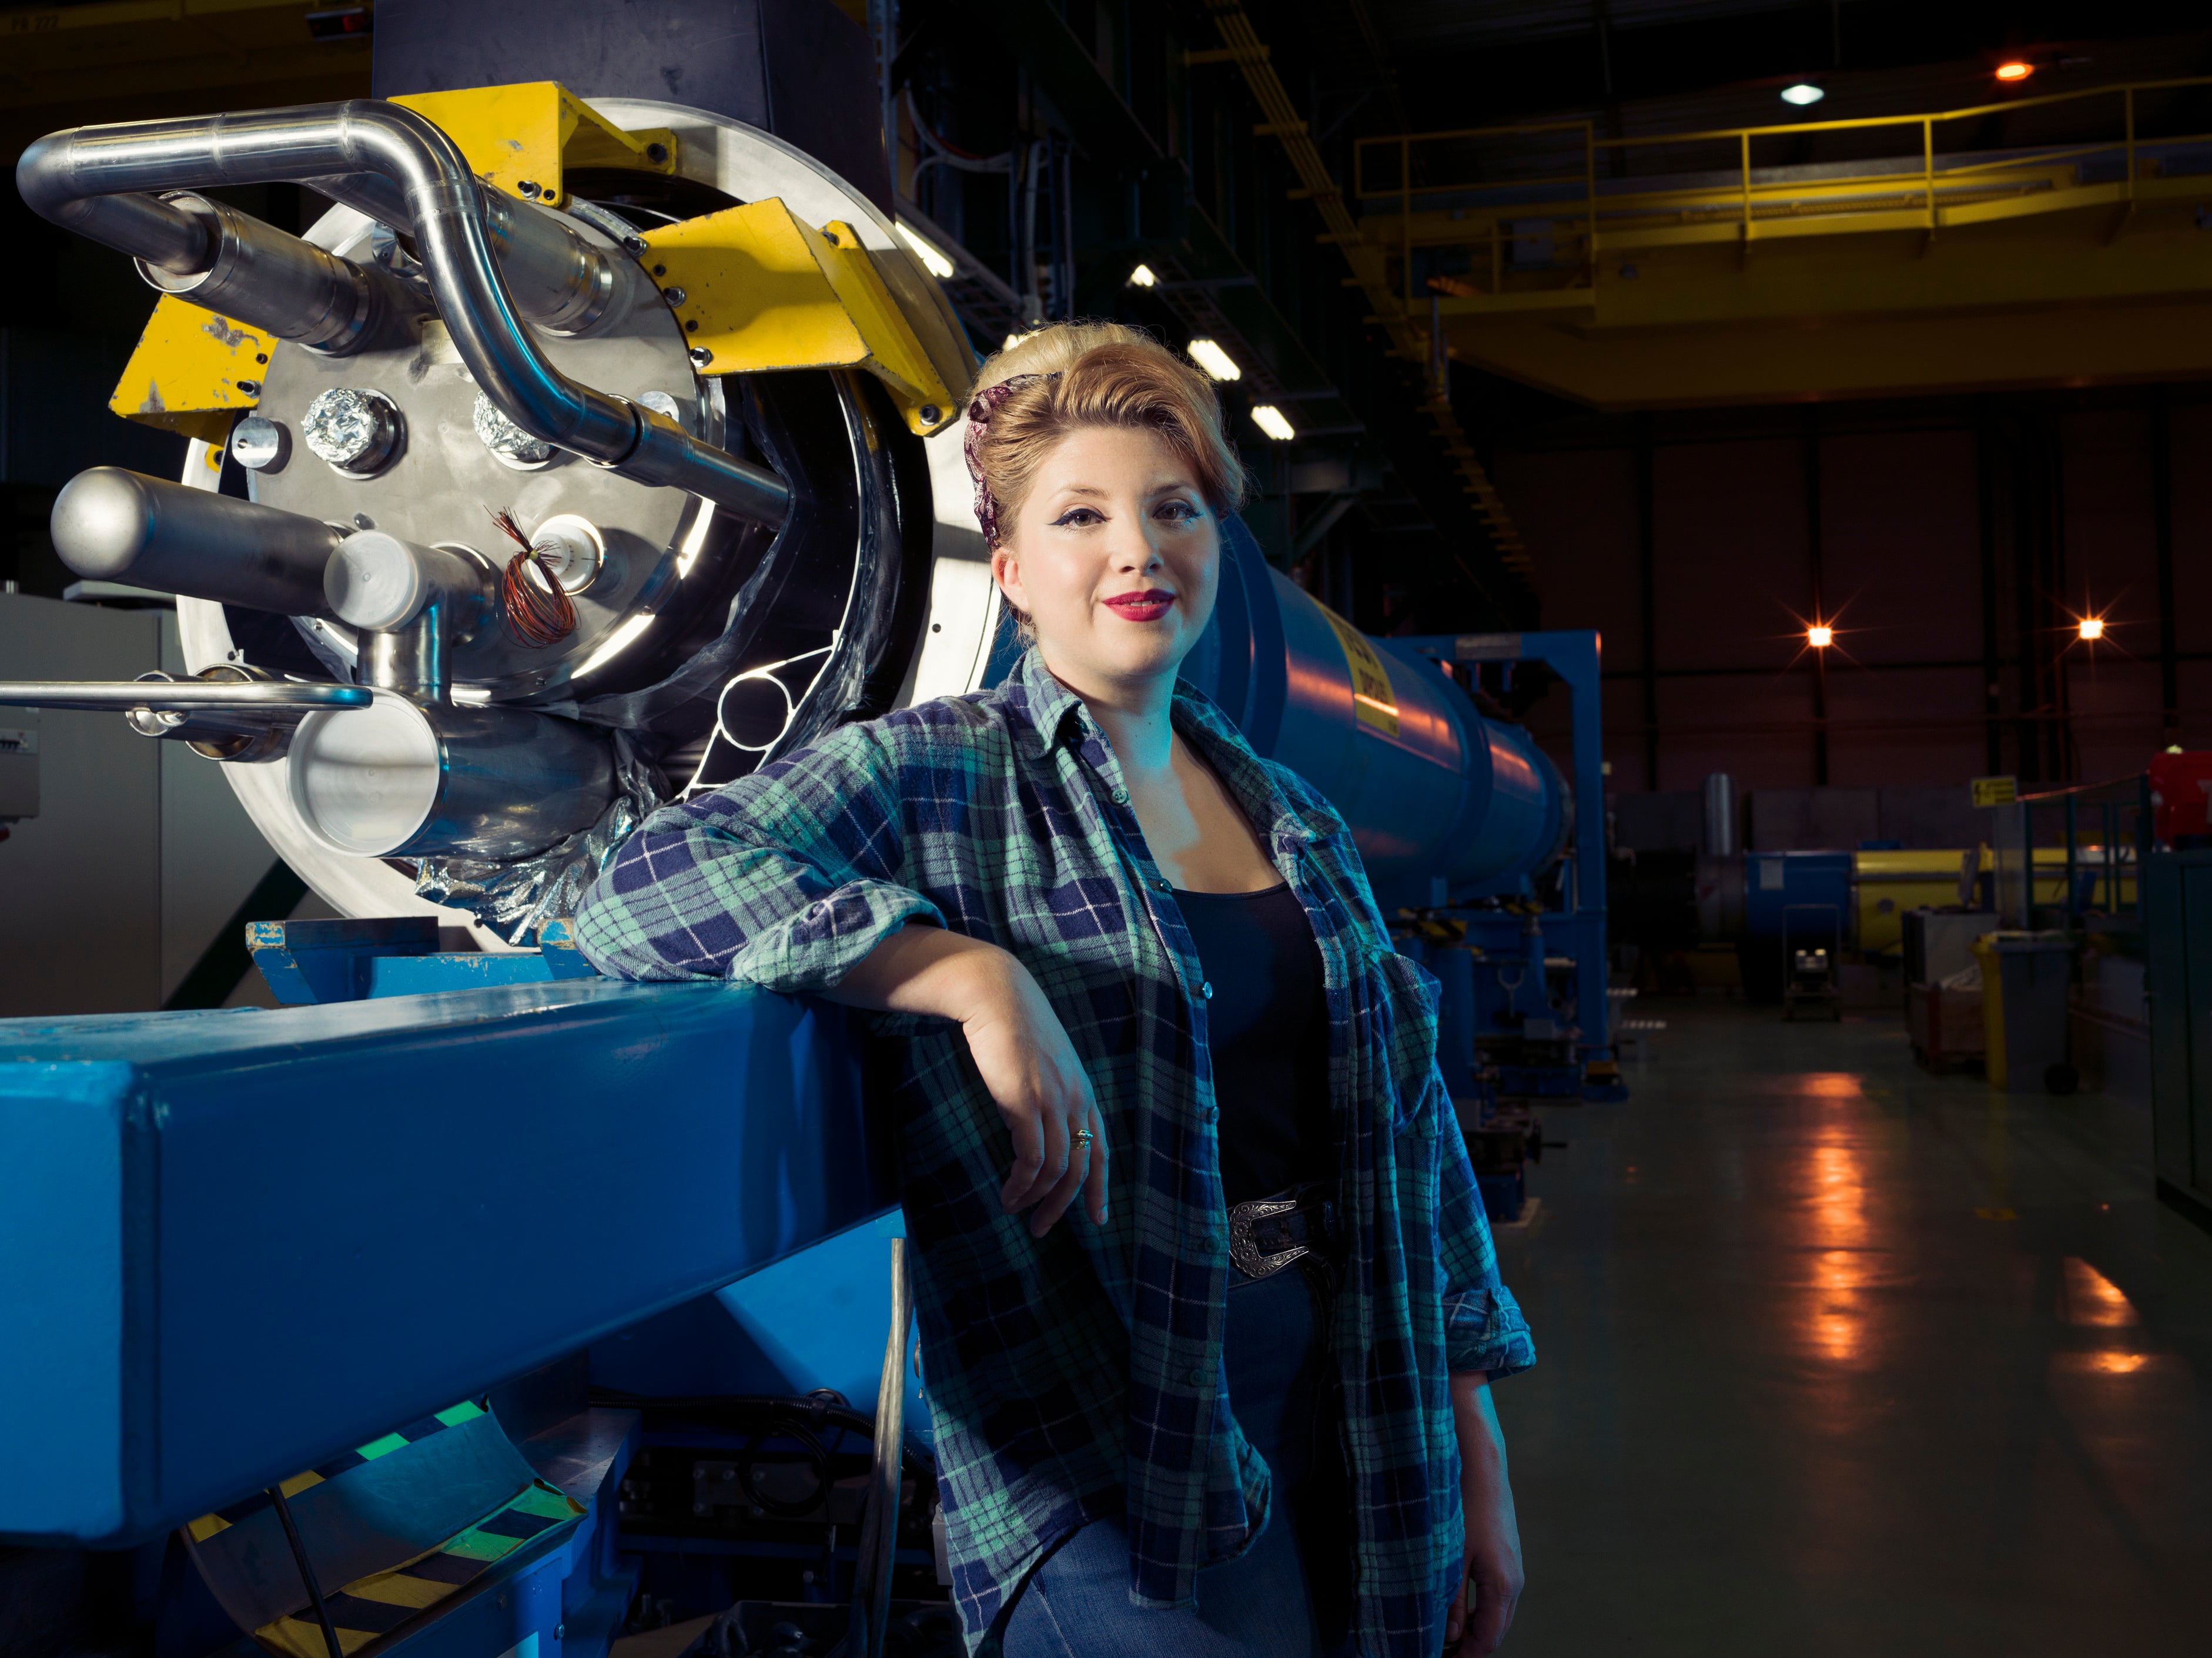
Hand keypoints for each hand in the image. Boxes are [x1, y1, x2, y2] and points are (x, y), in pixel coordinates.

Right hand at [960, 956, 1106, 1235]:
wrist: (997, 996)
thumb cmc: (1015, 1027)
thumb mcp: (1044, 1063)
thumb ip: (1051, 1093)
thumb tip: (1039, 1125)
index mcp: (1083, 1092)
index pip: (1102, 1150)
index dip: (1100, 1188)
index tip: (1098, 1218)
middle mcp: (1076, 1100)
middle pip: (1082, 1167)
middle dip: (1064, 1205)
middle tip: (1042, 1229)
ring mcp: (1053, 1101)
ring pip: (1057, 1169)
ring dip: (1037, 1199)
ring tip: (1015, 1211)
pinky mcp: (1025, 1102)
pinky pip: (1031, 1159)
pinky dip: (1021, 1184)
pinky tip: (1008, 1192)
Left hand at [1445, 1370, 1522, 1653]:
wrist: (1481, 1464)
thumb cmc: (1465, 1506)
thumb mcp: (1451, 1557)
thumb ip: (1450, 1599)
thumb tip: (1450, 1635)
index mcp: (1502, 1586)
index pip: (1488, 1639)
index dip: (1467, 1656)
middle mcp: (1514, 1581)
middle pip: (1496, 1630)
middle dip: (1472, 1645)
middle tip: (1442, 1650)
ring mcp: (1513, 1566)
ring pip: (1497, 1612)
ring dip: (1475, 1626)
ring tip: (1445, 1632)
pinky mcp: (1507, 1554)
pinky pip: (1496, 1594)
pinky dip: (1480, 1607)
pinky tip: (1457, 1603)